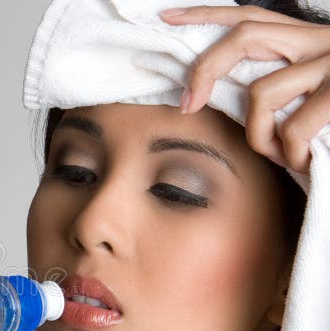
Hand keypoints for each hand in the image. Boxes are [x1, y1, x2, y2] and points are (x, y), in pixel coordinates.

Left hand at [160, 4, 329, 172]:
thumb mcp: (320, 86)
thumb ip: (284, 82)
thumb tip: (231, 98)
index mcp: (311, 39)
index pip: (250, 16)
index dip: (206, 14)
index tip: (167, 16)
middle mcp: (322, 41)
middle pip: (244, 37)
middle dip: (205, 70)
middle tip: (188, 106)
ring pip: (262, 92)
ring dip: (258, 135)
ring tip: (279, 155)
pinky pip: (294, 128)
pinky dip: (291, 154)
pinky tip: (305, 164)